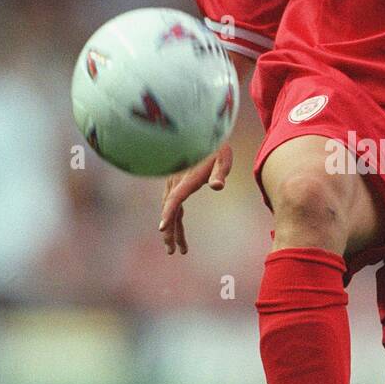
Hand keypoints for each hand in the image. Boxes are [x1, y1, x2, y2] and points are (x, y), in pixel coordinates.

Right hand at [159, 140, 233, 254]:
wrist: (205, 132)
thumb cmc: (216, 146)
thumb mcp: (222, 158)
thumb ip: (219, 173)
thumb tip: (218, 186)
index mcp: (186, 179)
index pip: (174, 200)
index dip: (168, 215)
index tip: (163, 230)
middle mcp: (176, 182)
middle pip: (170, 210)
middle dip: (170, 232)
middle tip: (173, 252)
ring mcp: (174, 182)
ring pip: (170, 209)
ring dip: (173, 229)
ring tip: (179, 249)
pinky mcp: (177, 182)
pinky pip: (173, 204)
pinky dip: (174, 218)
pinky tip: (178, 228)